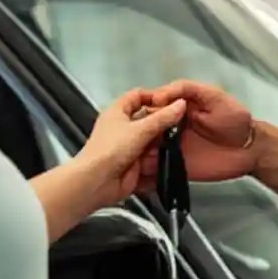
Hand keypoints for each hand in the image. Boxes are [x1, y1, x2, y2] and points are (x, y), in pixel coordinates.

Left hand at [75, 89, 186, 207]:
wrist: (97, 182)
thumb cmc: (107, 151)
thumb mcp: (140, 129)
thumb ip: (162, 118)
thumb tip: (179, 105)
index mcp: (117, 112)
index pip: (138, 96)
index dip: (155, 96)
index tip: (172, 101)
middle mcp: (122, 129)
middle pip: (148, 120)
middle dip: (163, 124)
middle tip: (181, 124)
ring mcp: (127, 148)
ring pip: (152, 142)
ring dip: (162, 145)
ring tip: (177, 144)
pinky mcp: (133, 166)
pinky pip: (151, 161)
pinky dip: (159, 162)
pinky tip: (169, 160)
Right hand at [145, 79, 256, 183]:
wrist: (250, 149)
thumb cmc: (234, 119)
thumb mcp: (213, 96)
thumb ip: (186, 89)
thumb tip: (157, 95)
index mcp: (175, 107)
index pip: (150, 105)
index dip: (142, 108)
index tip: (138, 113)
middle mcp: (169, 126)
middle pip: (142, 126)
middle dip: (135, 130)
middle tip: (135, 136)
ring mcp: (170, 147)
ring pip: (143, 147)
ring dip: (137, 149)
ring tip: (134, 152)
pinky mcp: (175, 166)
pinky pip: (154, 167)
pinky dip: (144, 168)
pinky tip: (139, 167)